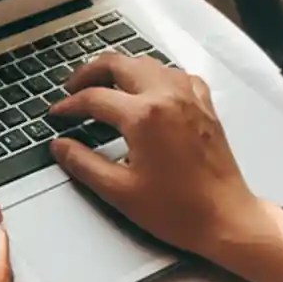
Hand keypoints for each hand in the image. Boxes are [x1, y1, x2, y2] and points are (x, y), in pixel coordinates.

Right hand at [48, 54, 264, 262]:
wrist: (225, 218)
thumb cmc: (178, 210)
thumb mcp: (119, 191)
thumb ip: (83, 163)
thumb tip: (60, 146)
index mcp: (143, 116)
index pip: (94, 98)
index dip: (69, 105)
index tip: (58, 113)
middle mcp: (167, 97)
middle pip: (119, 64)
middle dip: (90, 72)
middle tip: (73, 87)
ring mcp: (189, 98)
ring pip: (148, 63)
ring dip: (121, 69)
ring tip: (104, 85)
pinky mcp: (205, 106)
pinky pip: (176, 75)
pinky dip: (155, 75)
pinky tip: (149, 90)